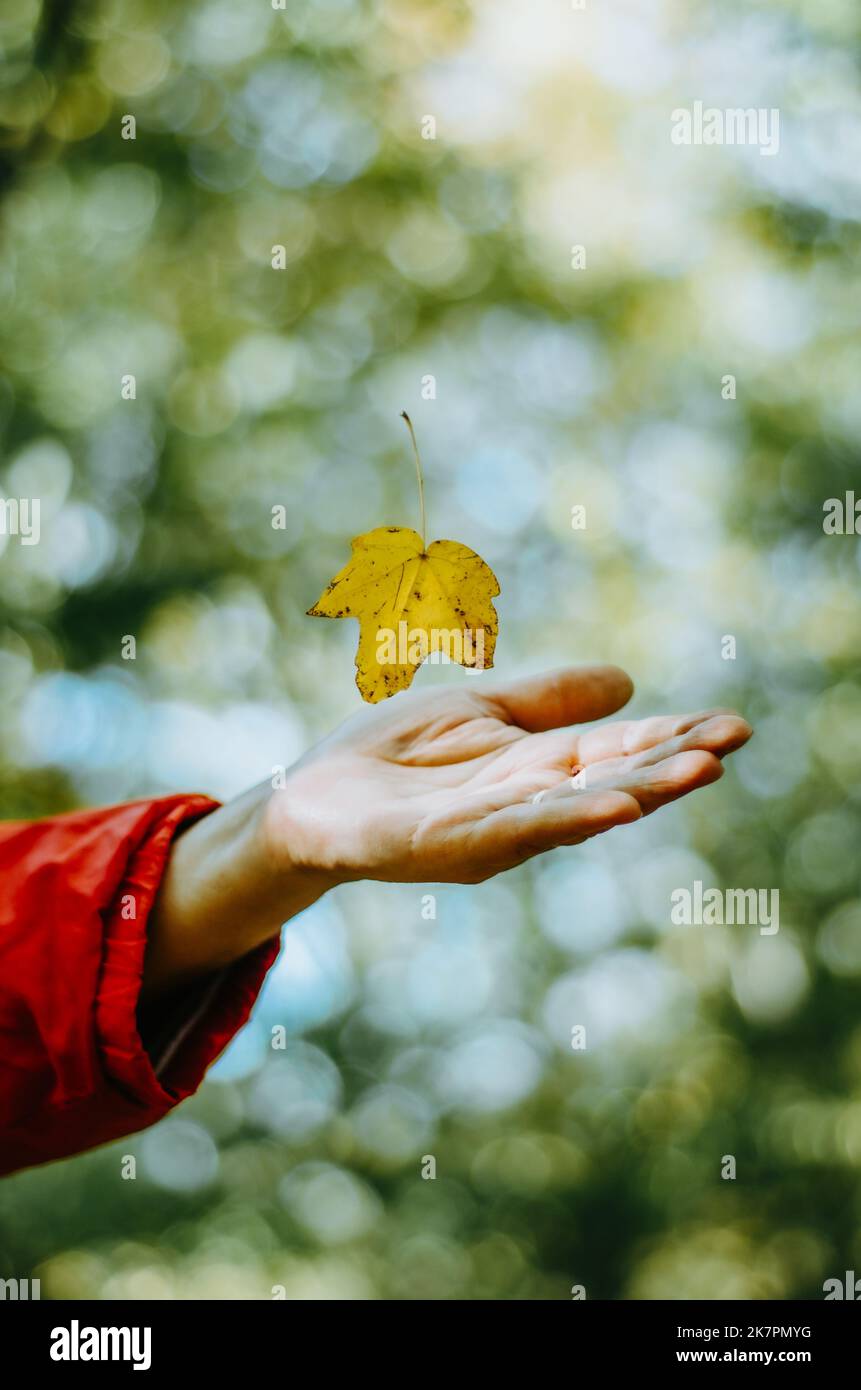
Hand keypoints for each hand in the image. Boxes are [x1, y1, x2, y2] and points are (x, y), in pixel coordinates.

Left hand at [264, 664, 751, 883]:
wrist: (309, 795)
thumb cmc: (392, 756)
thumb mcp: (479, 711)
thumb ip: (547, 700)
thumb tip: (628, 683)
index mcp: (532, 770)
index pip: (614, 752)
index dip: (670, 738)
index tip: (730, 723)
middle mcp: (521, 806)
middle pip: (607, 781)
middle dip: (669, 764)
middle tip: (730, 741)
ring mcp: (484, 831)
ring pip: (571, 810)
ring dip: (636, 793)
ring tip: (696, 770)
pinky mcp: (440, 846)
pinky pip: (508, 832)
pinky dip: (563, 819)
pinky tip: (610, 806)